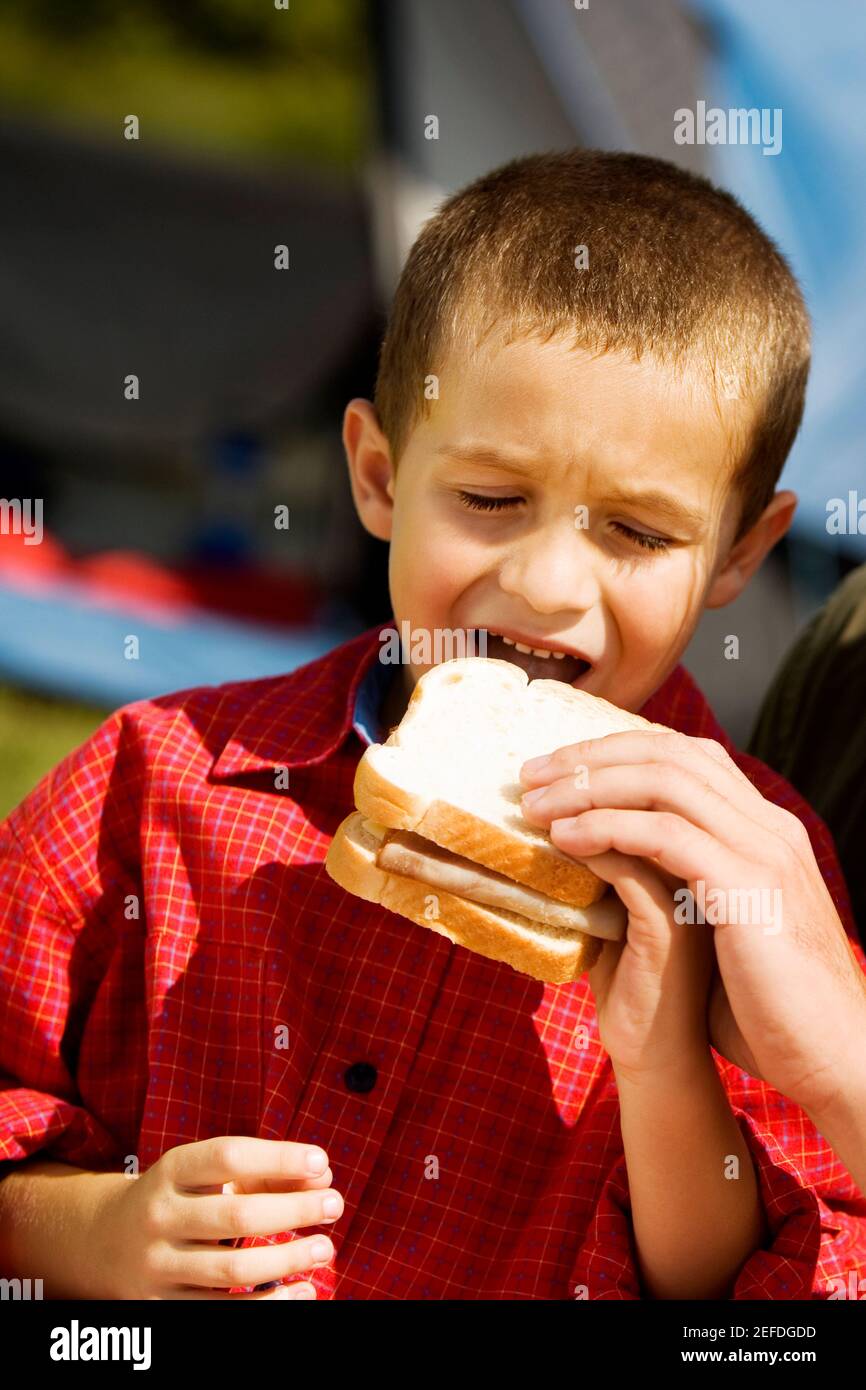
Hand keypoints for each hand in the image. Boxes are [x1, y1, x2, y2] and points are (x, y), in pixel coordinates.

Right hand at [98, 1136, 343, 1298]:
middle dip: (294, 1210)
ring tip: (325, 1248)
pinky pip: (221, 1311)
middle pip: (236, 1215)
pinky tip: (303, 1291)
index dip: (278, 1157)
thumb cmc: (177, 1197)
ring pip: (232, 1268)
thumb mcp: (201, 1172)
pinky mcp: (160, 1304)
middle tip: (335, 1205)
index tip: (321, 1160)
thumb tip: (321, 1174)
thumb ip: (260, 1171)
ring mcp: (158, 1264)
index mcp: (171, 1170)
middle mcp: (160, 1215)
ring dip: (288, 1259)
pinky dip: (268, 1304)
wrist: (102, 1241)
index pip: (228, 1157)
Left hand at [520, 729, 865, 1114]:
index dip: (617, 751)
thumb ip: (678, 885)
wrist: (830, 1060)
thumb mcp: (719, 927)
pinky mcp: (746, 889)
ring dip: (588, 785)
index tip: (559, 767)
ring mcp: (762, 852)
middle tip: (530, 773)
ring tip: (534, 805)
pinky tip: (566, 840)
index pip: (686, 757)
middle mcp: (768, 827)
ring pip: (664, 781)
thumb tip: (607, 863)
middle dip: (591, 755)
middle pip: (668, 754)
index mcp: (764, 830)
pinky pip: (665, 835)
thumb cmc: (766, 1007)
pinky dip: (608, 828)